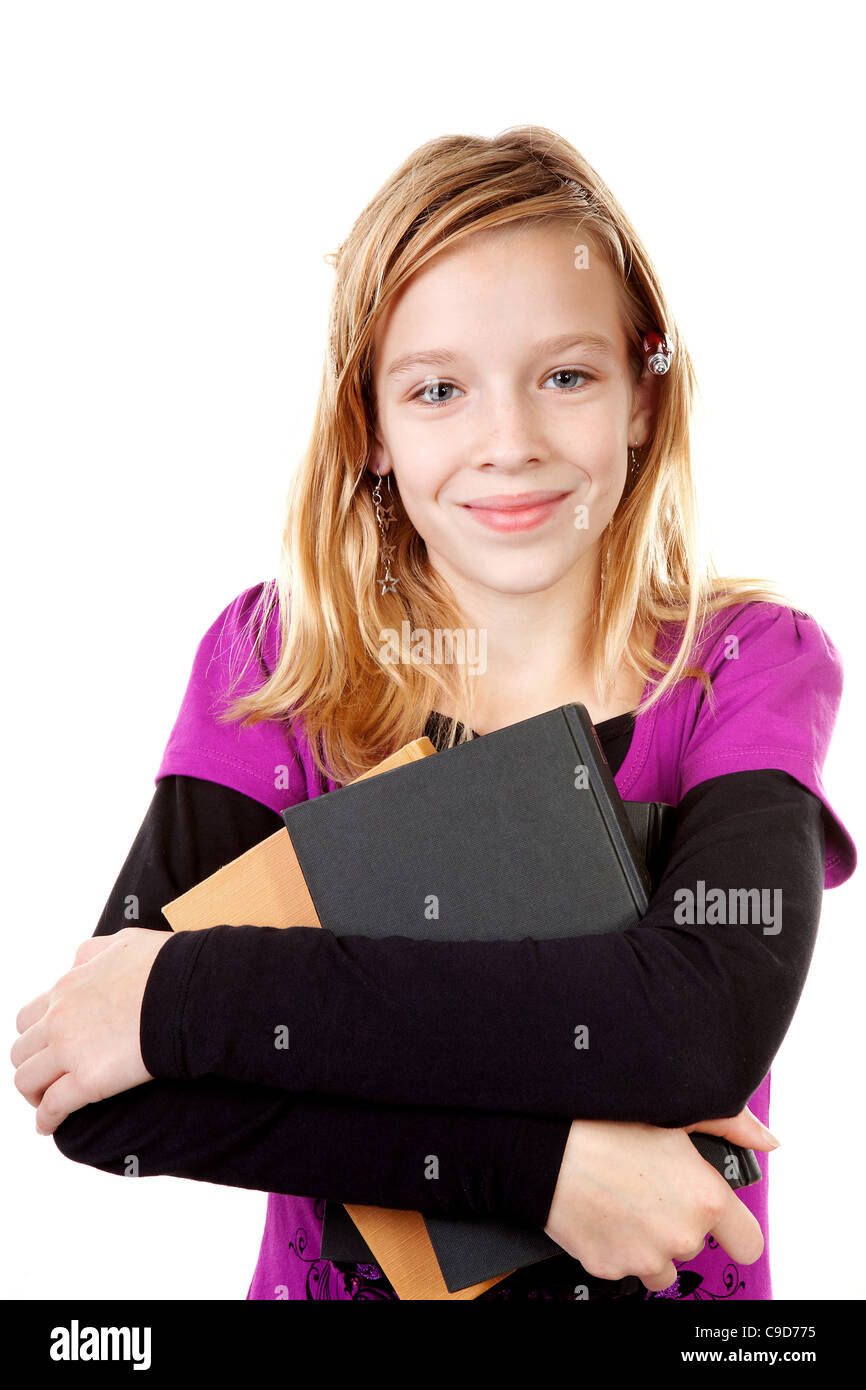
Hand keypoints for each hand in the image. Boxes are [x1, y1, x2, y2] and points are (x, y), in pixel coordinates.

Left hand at [11, 927, 171, 1133]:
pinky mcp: (88, 1081)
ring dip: (33, 1094)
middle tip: (46, 1077)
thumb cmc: (165, 965)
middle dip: (31, 1065)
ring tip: (45, 1104)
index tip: (48, 1048)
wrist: (188, 991)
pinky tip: (49, 1126)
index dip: (36, 1036)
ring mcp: (70, 1050)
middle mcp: (59, 1019)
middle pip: (21, 1051)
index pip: (29, 1018)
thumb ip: (92, 952)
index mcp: (67, 988)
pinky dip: (46, 1120)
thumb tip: (79, 964)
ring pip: (26, 1081)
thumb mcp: (121, 942)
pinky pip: (52, 1107)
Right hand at [543, 1106, 775, 1291]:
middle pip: (694, 1246)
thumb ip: (730, 1125)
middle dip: (677, 1223)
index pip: (748, 1243)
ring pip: (660, 1265)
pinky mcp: (609, 1267)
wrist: (544, 1144)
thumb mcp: (675, 1112)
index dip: (735, 1230)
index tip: (720, 1220)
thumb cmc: (606, 1121)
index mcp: (705, 1199)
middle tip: (648, 1188)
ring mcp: (644, 1257)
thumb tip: (767, 1140)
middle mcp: (681, 1235)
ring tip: (624, 1202)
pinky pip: (623, 1266)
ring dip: (649, 1244)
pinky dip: (616, 1246)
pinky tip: (601, 1211)